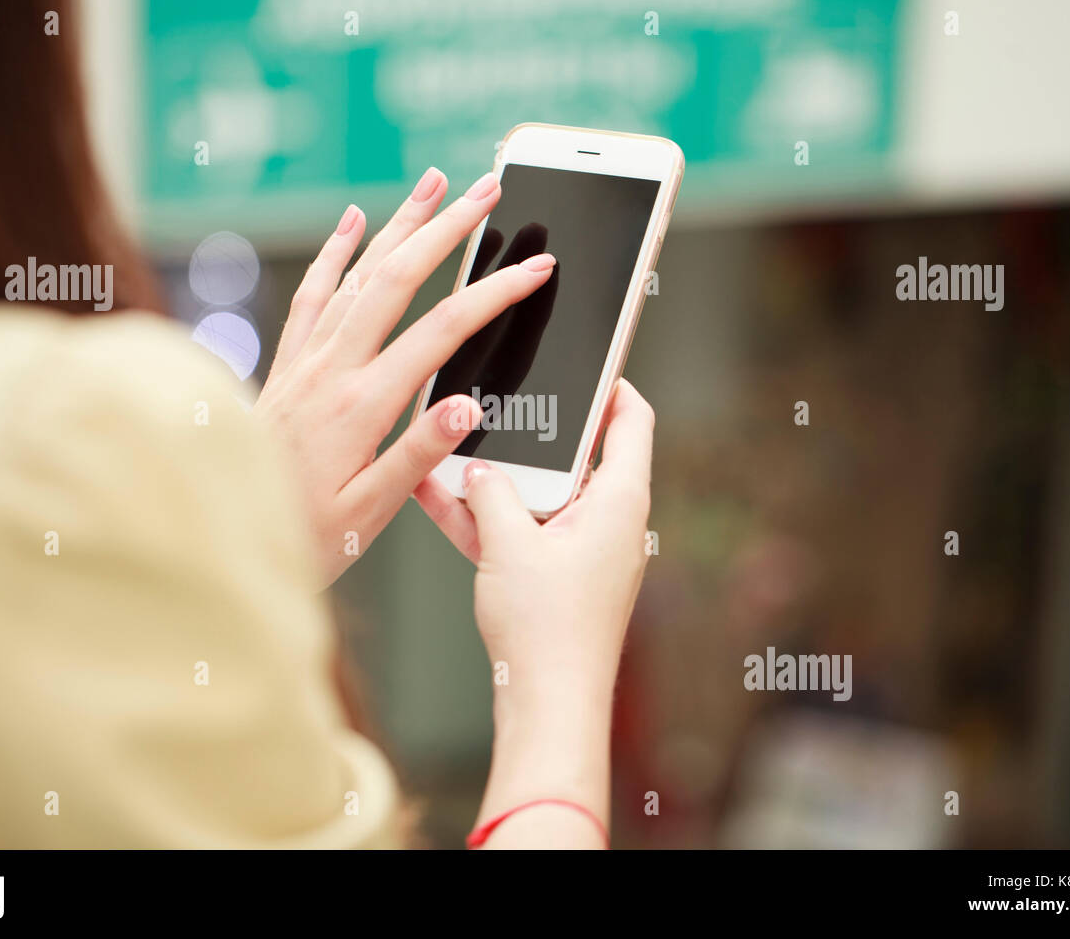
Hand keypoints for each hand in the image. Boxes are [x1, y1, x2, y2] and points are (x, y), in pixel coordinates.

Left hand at [253, 168, 555, 586]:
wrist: (220, 529)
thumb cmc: (302, 531)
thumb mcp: (369, 511)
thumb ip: (419, 454)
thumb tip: (467, 405)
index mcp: (361, 406)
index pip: (443, 332)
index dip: (495, 293)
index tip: (535, 268)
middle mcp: (330, 370)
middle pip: (398, 278)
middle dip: (447, 227)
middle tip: (486, 190)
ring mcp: (305, 361)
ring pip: (357, 272)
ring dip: (398, 223)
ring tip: (432, 183)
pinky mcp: (288, 364)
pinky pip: (312, 292)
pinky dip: (335, 251)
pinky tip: (351, 221)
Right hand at [416, 379, 654, 845]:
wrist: (546, 709)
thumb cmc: (546, 629)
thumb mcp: (508, 543)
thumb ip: (491, 491)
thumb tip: (476, 466)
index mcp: (621, 501)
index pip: (632, 421)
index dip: (612, 384)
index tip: (586, 358)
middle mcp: (611, 522)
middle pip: (576, 457)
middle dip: (531, 435)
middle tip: (497, 402)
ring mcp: (584, 553)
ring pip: (539, 497)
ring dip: (497, 481)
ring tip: (450, 450)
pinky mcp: (557, 580)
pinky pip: (522, 535)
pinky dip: (488, 521)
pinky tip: (437, 499)